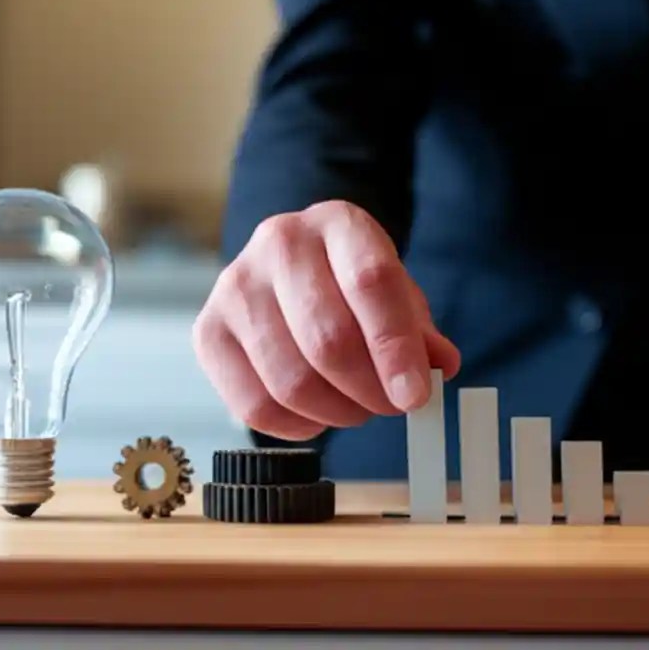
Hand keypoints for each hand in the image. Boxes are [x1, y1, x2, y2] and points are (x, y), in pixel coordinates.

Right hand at [192, 200, 461, 439]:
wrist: (290, 269)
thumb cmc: (350, 284)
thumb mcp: (396, 293)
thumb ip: (419, 331)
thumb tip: (441, 366)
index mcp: (337, 223)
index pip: (370, 283)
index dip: (395, 347)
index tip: (416, 396)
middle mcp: (278, 244)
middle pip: (327, 339)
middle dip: (370, 390)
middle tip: (391, 407)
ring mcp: (235, 286)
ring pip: (290, 380)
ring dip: (337, 413)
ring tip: (357, 409)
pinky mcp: (208, 331)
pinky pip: (254, 405)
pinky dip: (297, 426)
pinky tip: (318, 415)